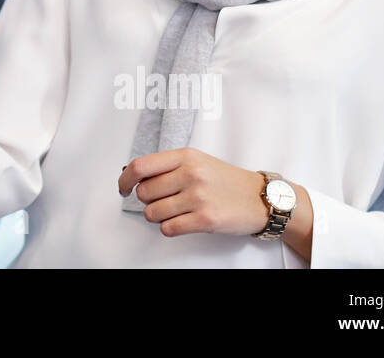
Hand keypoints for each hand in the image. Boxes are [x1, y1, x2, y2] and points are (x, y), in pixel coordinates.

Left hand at [117, 147, 269, 236]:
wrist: (260, 198)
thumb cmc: (225, 180)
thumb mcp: (196, 160)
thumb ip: (166, 166)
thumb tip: (131, 174)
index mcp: (185, 156)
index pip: (140, 166)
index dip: (125, 180)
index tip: (123, 188)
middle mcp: (190, 174)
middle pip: (144, 192)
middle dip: (147, 200)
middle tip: (161, 201)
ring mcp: (198, 197)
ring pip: (152, 213)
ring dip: (158, 216)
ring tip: (174, 212)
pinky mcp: (206, 219)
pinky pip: (169, 228)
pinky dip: (169, 228)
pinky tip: (180, 222)